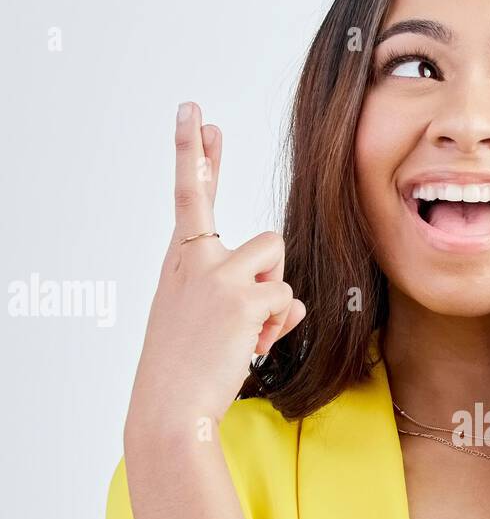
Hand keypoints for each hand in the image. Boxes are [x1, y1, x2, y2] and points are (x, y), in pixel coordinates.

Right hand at [125, 102, 306, 439]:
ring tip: (243, 336)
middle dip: (273, 279)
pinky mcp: (243, 297)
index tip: (195, 113)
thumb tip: (291, 300)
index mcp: (182, 262)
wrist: (170, 406)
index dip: (196, 152)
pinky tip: (248, 347)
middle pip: (269, 242)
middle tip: (237, 295)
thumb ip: (247, 299)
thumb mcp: (210, 322)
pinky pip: (287, 303)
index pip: (192, 195)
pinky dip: (277, 330)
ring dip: (274, 308)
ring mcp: (219, 275)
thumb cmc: (188, 370)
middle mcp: (197, 260)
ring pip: (282, 274)